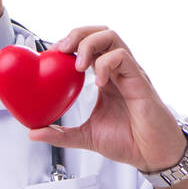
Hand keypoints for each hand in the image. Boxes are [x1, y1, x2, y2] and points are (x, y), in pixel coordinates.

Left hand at [27, 25, 187, 172]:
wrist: (153, 156)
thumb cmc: (130, 142)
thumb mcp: (86, 137)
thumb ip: (60, 134)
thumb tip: (34, 132)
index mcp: (107, 78)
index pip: (88, 47)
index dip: (69, 44)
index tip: (51, 54)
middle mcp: (119, 71)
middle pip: (100, 33)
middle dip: (77, 34)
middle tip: (60, 49)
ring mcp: (130, 73)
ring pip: (112, 38)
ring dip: (89, 43)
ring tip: (77, 63)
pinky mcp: (140, 81)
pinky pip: (123, 58)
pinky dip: (106, 63)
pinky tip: (98, 81)